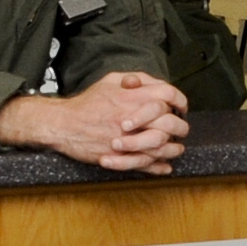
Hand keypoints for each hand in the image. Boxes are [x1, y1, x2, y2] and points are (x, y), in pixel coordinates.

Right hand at [0, 73, 191, 172]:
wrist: (65, 125)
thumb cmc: (86, 103)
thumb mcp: (109, 81)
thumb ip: (134, 79)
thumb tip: (154, 83)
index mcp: (133, 97)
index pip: (168, 95)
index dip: (180, 100)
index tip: (182, 106)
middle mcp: (134, 118)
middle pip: (171, 123)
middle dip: (180, 125)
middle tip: (181, 127)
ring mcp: (129, 139)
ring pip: (163, 146)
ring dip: (174, 148)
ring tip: (176, 147)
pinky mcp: (122, 157)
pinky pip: (148, 164)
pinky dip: (160, 166)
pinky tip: (165, 165)